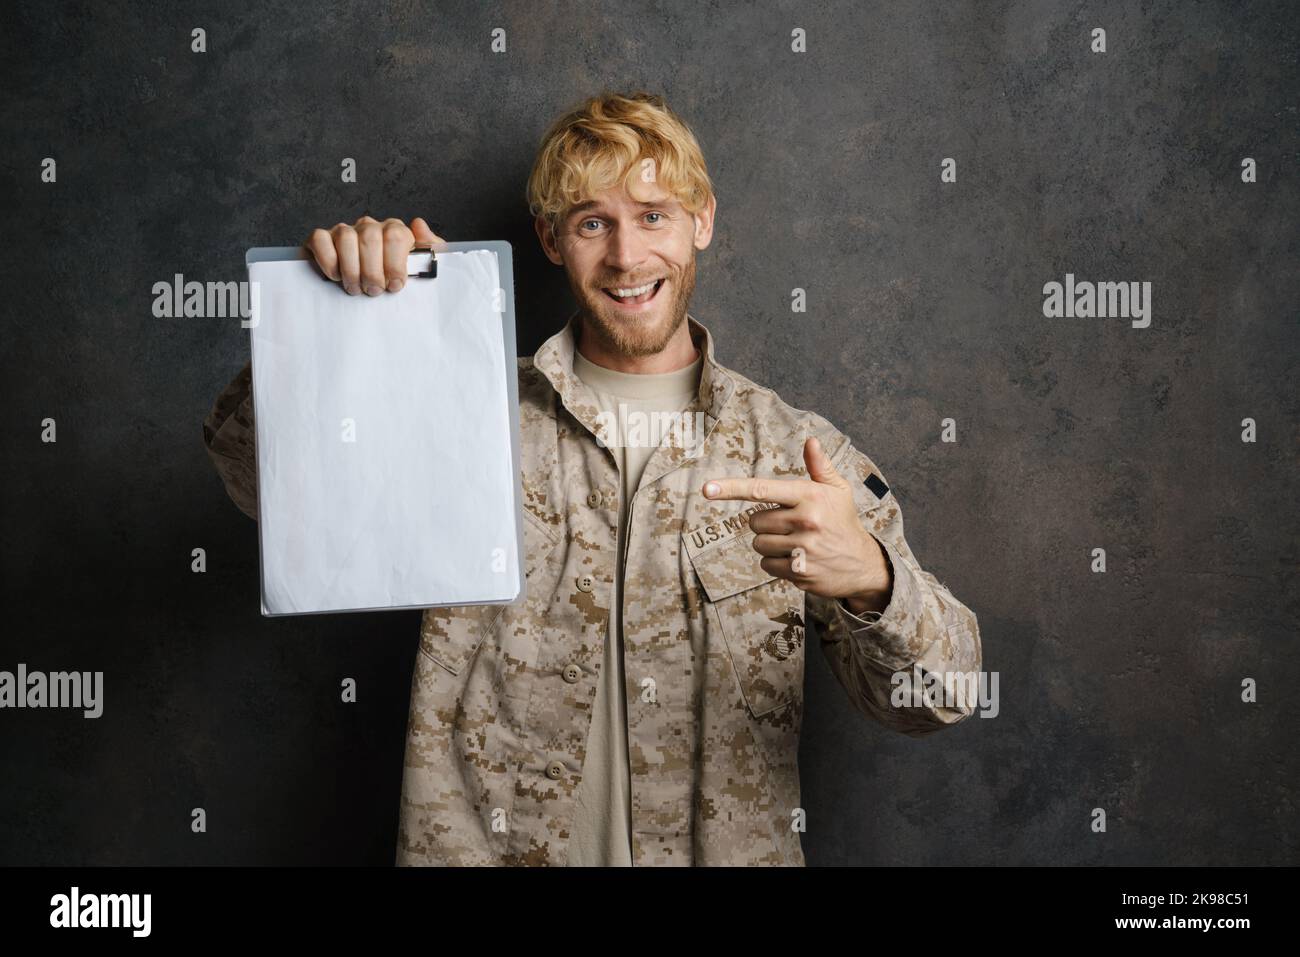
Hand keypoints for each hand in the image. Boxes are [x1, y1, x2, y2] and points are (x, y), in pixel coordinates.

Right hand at [304, 216, 445, 295]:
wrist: (370, 292)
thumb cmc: (394, 281)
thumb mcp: (420, 267)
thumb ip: (429, 248)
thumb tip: (419, 226)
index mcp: (394, 231)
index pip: (396, 236)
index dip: (395, 264)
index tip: (394, 286)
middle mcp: (369, 227)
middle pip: (371, 238)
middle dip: (373, 271)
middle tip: (373, 291)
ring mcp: (345, 231)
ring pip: (346, 238)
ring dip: (351, 270)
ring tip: (356, 288)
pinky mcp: (323, 238)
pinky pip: (320, 239)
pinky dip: (328, 260)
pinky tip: (336, 276)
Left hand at [702, 436, 891, 611]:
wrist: (863, 564)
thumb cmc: (844, 521)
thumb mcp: (837, 490)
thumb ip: (820, 466)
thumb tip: (811, 441)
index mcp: (810, 496)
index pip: (762, 490)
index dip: (731, 489)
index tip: (707, 489)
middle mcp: (806, 521)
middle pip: (754, 521)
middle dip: (766, 523)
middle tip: (789, 524)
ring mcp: (802, 549)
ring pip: (758, 544)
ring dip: (770, 543)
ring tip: (795, 542)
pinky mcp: (799, 573)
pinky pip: (766, 565)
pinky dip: (775, 563)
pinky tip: (796, 559)